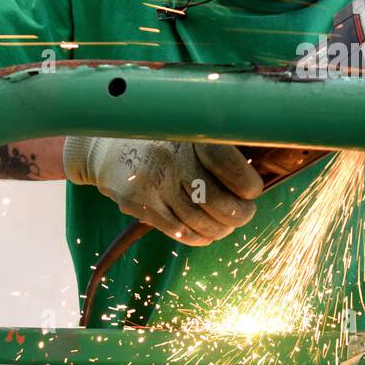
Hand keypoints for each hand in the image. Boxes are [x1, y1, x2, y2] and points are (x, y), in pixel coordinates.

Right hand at [62, 137, 263, 245]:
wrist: (105, 145)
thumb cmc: (161, 138)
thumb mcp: (186, 128)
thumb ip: (218, 144)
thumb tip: (260, 170)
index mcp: (188, 135)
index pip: (228, 165)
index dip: (248, 184)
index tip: (252, 190)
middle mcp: (170, 157)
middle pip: (218, 201)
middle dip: (239, 214)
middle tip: (243, 212)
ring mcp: (152, 183)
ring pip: (200, 221)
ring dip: (220, 228)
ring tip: (225, 224)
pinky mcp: (138, 204)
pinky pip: (179, 231)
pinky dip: (199, 236)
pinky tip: (206, 232)